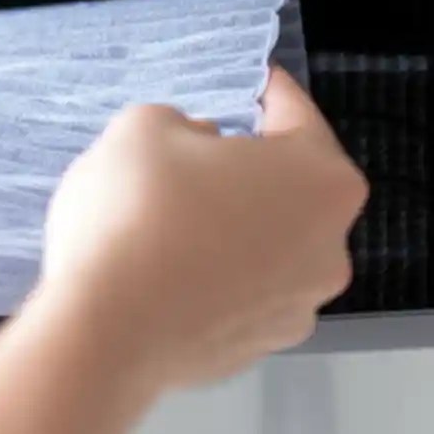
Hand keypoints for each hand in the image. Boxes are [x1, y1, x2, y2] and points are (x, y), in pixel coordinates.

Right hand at [31, 68, 366, 389]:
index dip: (261, 95)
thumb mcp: (141, 128)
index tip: (246, 84)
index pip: (294, 116)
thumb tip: (198, 150)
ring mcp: (296, 307)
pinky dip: (208, 280)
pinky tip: (160, 274)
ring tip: (164, 226)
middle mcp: (329, 246)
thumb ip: (180, 124)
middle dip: (241, 173)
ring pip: (263, 248)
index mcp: (320, 178)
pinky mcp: (256, 349)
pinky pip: (236, 297)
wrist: (104, 330)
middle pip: (286, 189)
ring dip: (226, 230)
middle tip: (185, 163)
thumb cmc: (134, 214)